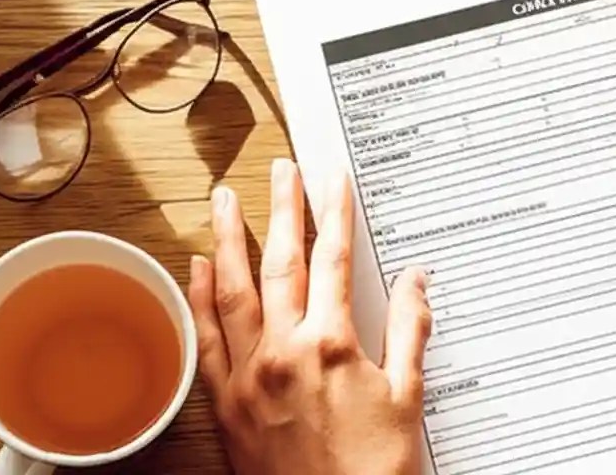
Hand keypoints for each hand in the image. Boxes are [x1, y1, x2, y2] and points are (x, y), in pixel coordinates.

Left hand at [188, 159, 431, 474]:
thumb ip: (409, 330)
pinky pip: (208, 339)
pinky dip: (201, 299)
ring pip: (233, 292)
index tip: (332, 180)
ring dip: (228, 241)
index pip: (333, 260)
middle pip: (281, 262)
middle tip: (280, 170)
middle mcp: (283, 353)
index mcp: (331, 345)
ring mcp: (249, 378)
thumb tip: (416, 281)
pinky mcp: (227, 405)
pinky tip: (199, 270)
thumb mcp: (406, 397)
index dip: (334, 212)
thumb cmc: (374, 471)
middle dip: (282, 209)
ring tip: (224, 202)